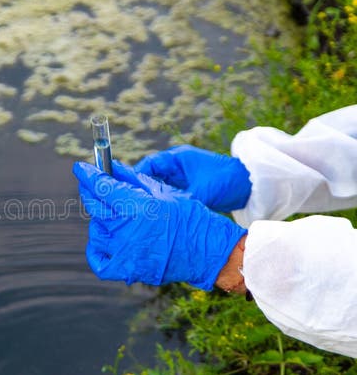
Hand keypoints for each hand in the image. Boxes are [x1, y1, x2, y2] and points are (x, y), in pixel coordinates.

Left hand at [73, 161, 246, 289]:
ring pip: (97, 232)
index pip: (101, 186)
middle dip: (91, 193)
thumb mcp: (163, 191)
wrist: (207, 250)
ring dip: (100, 222)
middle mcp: (125, 228)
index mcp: (135, 206)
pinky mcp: (127, 269)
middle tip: (92, 186)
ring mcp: (124, 251)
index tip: (81, 168)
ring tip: (111, 216)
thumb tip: (112, 167)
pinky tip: (104, 242)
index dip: (88, 175)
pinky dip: (97, 251)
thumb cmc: (189, 217)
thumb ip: (133, 180)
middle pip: (95, 207)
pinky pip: (99, 261)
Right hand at [134, 146, 250, 211]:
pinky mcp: (188, 189)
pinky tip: (159, 215)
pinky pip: (170, 195)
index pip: (149, 165)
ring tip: (142, 212)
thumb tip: (162, 210)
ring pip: (160, 188)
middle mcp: (177, 167)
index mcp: (177, 158)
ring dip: (153, 199)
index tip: (126, 190)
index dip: (135, 177)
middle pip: (151, 177)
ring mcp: (182, 178)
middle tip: (131, 205)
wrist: (249, 185)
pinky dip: (164, 204)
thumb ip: (180, 199)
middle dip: (141, 190)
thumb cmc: (226, 181)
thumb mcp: (201, 191)